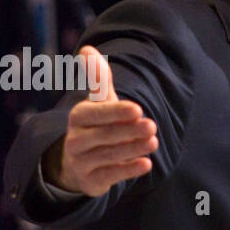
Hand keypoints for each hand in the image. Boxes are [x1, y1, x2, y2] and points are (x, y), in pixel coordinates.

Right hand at [42, 46, 157, 196]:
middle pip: (104, 135)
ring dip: (132, 148)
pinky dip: (128, 170)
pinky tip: (146, 164)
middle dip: (129, 131)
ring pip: (108, 155)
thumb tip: (88, 48)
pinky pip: (110, 176)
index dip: (115, 112)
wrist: (79, 164)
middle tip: (152, 126)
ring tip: (154, 142)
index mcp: (78, 117)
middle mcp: (75, 140)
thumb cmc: (96, 126)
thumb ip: (97, 78)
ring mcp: (81, 162)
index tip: (136, 109)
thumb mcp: (97, 103)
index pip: (95, 113)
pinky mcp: (90, 181)